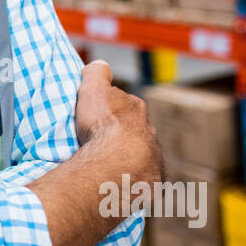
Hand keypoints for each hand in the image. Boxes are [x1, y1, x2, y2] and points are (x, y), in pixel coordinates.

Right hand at [74, 59, 162, 187]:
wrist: (118, 164)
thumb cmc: (104, 125)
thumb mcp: (93, 88)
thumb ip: (96, 73)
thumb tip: (100, 66)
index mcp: (136, 108)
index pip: (124, 102)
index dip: (110, 107)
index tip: (98, 115)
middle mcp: (149, 130)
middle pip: (135, 128)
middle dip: (123, 132)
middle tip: (101, 141)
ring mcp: (153, 155)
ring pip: (140, 153)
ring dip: (128, 156)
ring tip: (107, 164)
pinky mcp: (152, 179)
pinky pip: (141, 175)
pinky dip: (131, 176)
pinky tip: (118, 180)